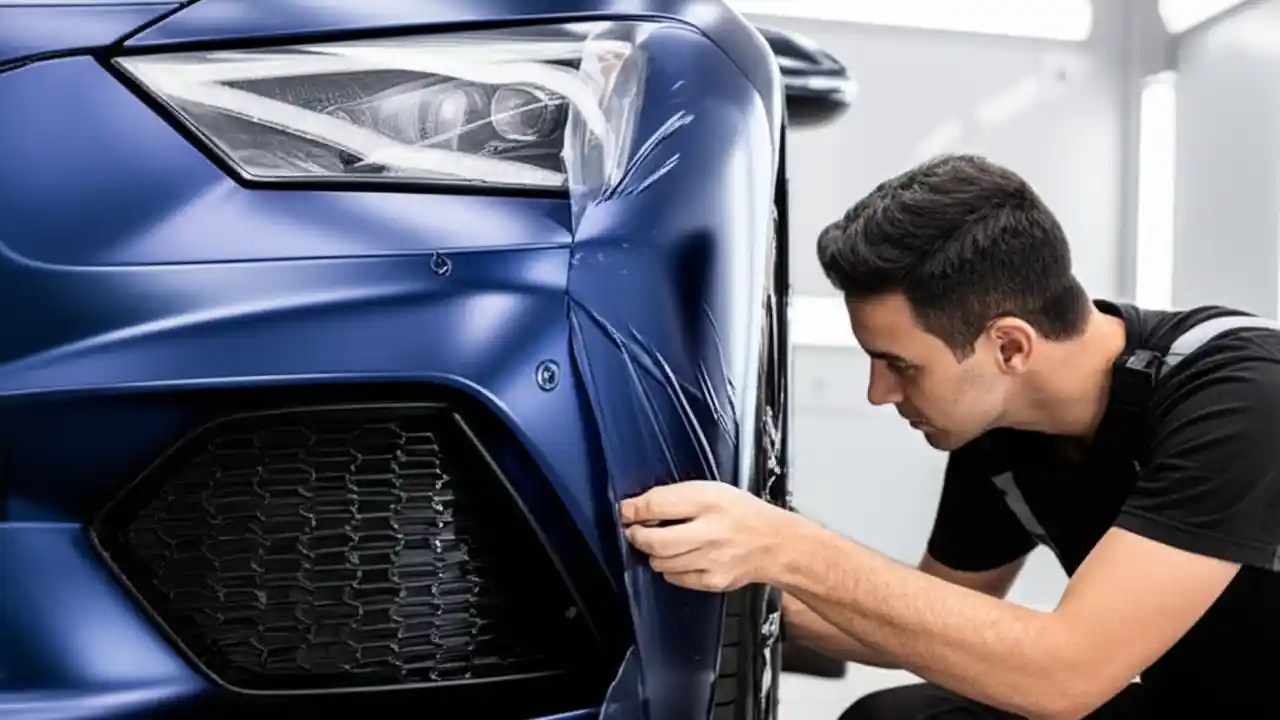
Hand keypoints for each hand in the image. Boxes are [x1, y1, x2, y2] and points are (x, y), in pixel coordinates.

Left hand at [618, 480, 800, 591]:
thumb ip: (675, 497)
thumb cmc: (741, 513)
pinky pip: (675, 578)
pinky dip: (671, 568)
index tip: (625, 512)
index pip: (658, 505)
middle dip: (638, 537)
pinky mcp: (712, 581)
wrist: (774, 543)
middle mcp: (711, 532)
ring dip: (655, 553)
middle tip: (636, 532)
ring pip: (661, 562)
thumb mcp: (711, 490)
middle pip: (655, 541)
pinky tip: (684, 557)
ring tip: (666, 543)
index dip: (634, 510)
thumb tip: (635, 508)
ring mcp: (712, 560)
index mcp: (709, 501)